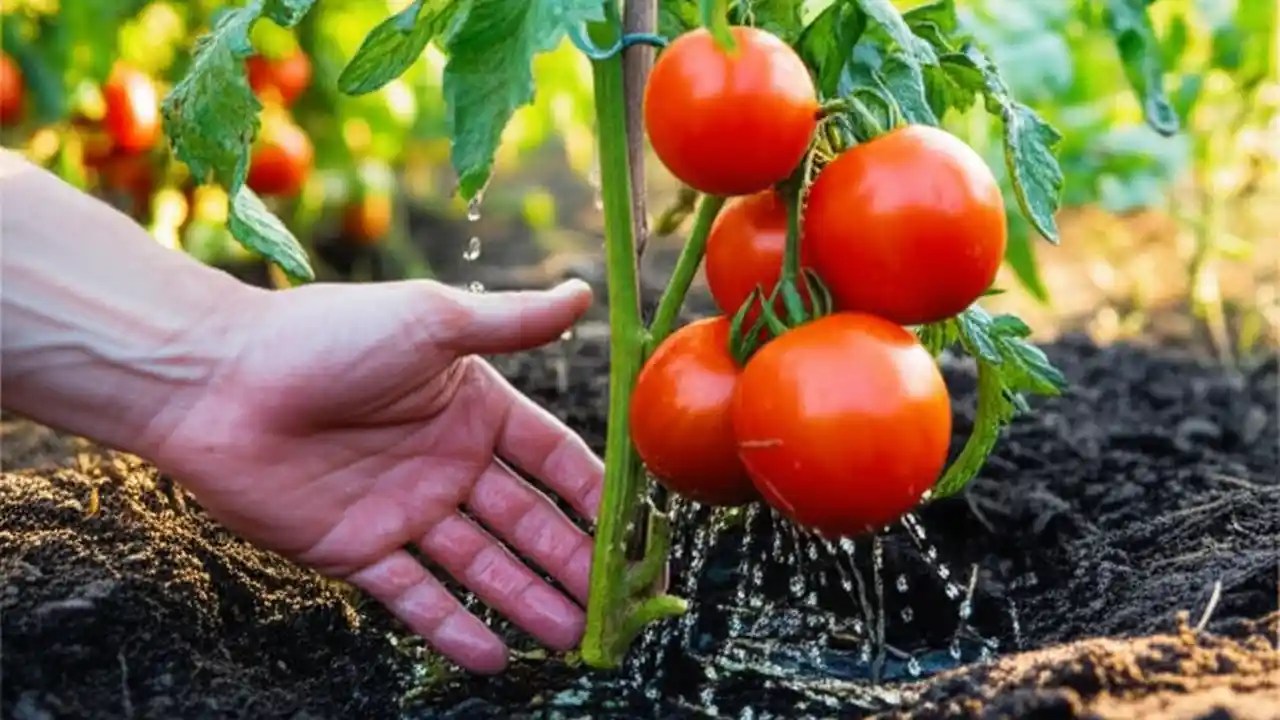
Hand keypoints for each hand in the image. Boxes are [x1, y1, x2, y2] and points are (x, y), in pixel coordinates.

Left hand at [146, 278, 602, 672]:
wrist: (215, 380)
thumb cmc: (326, 336)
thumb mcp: (433, 322)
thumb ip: (512, 323)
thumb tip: (583, 294)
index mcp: (475, 407)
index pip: (556, 462)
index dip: (599, 498)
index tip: (639, 536)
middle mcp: (448, 461)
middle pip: (527, 522)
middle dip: (572, 563)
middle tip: (617, 606)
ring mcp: (404, 508)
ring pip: (481, 565)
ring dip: (527, 600)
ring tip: (572, 637)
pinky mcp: (356, 549)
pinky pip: (415, 594)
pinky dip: (452, 627)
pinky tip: (493, 658)